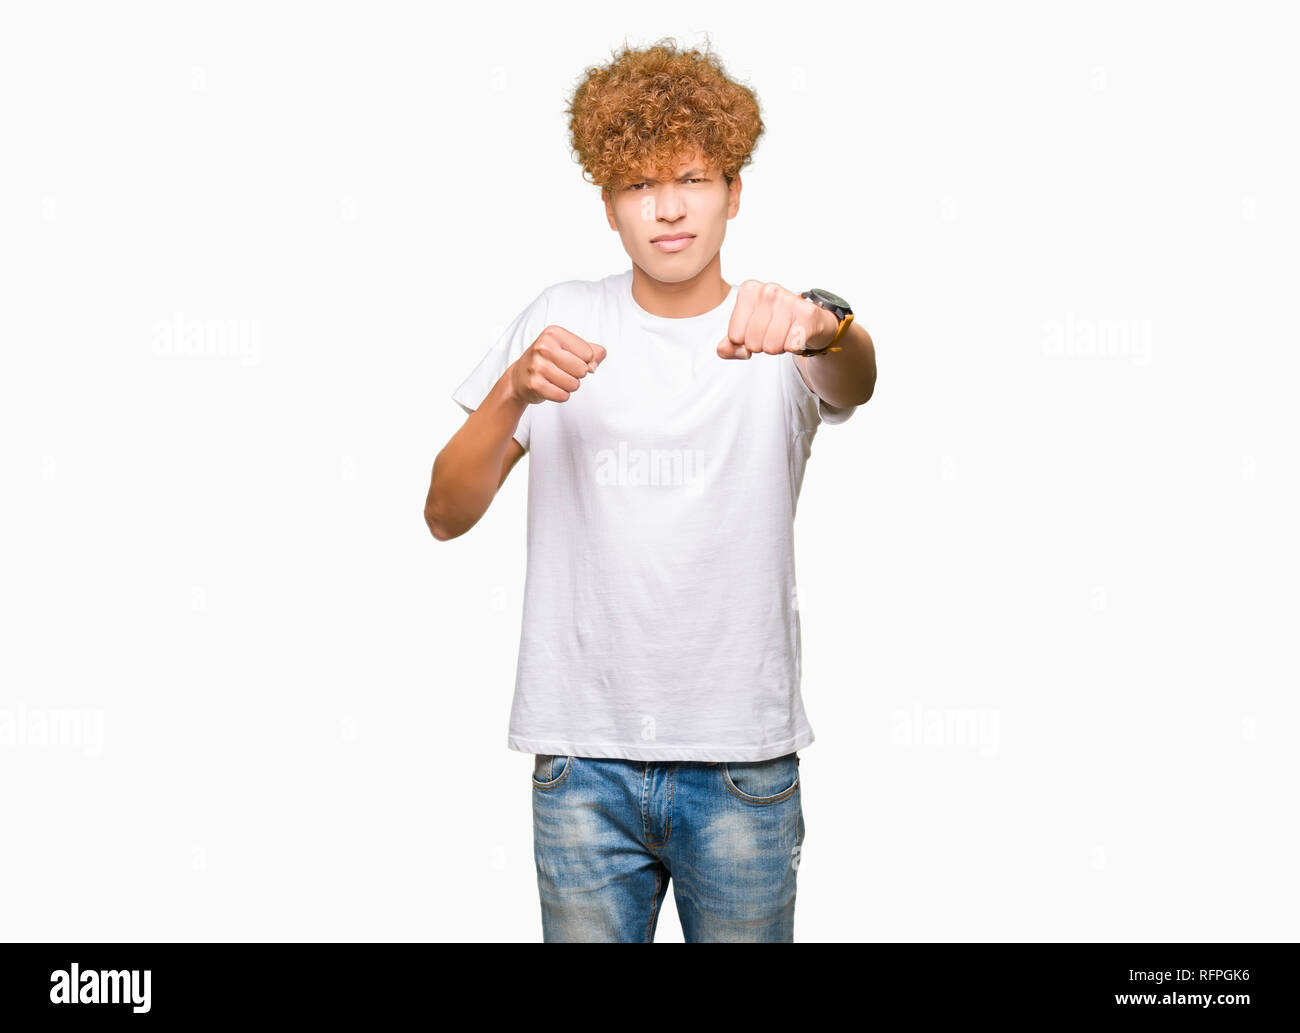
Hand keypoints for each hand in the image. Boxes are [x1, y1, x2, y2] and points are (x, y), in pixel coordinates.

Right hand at [508, 325, 606, 403]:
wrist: (519, 377)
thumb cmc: (547, 360)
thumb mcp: (568, 348)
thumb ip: (591, 351)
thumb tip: (594, 365)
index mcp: (553, 333)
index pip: (588, 353)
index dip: (585, 361)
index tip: (570, 359)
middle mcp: (543, 347)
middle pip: (582, 370)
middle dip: (577, 375)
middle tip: (561, 371)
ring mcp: (538, 366)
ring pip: (574, 385)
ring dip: (568, 386)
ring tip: (555, 379)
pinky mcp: (535, 384)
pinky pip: (563, 396)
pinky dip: (560, 395)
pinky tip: (550, 387)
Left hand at [716, 280, 838, 359]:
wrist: (812, 321)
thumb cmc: (778, 323)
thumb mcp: (748, 331)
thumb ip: (730, 345)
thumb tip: (729, 351)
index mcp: (749, 291)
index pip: (735, 336)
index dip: (746, 341)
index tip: (760, 330)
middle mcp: (768, 291)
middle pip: (753, 343)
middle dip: (764, 345)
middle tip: (776, 332)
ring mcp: (788, 300)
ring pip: (772, 347)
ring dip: (780, 347)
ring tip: (787, 333)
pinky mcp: (808, 314)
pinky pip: (791, 346)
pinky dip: (795, 347)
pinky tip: (799, 335)